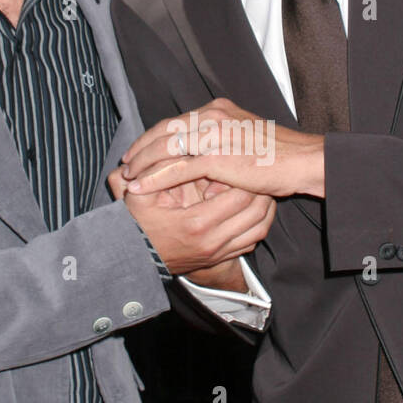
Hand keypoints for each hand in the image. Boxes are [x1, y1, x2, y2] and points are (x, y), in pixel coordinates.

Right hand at [115, 166, 275, 275]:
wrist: (138, 258)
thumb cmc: (137, 223)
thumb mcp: (139, 197)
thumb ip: (154, 171)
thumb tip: (168, 144)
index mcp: (196, 223)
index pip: (239, 196)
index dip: (244, 175)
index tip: (239, 160)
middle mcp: (214, 241)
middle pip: (256, 210)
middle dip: (260, 186)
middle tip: (255, 168)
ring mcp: (221, 252)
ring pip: (260, 226)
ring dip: (264, 203)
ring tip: (259, 184)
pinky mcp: (223, 257)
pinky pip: (254, 239)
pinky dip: (260, 221)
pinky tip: (256, 205)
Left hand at [121, 98, 326, 199]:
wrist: (303, 161)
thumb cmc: (280, 156)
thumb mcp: (245, 141)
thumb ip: (222, 147)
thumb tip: (205, 174)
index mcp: (219, 109)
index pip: (176, 120)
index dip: (154, 136)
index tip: (139, 149)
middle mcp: (213, 116)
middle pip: (165, 130)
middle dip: (142, 148)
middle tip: (126, 163)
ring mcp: (214, 134)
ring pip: (166, 147)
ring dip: (143, 163)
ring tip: (128, 177)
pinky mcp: (217, 156)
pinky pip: (177, 168)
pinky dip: (155, 178)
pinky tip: (140, 187)